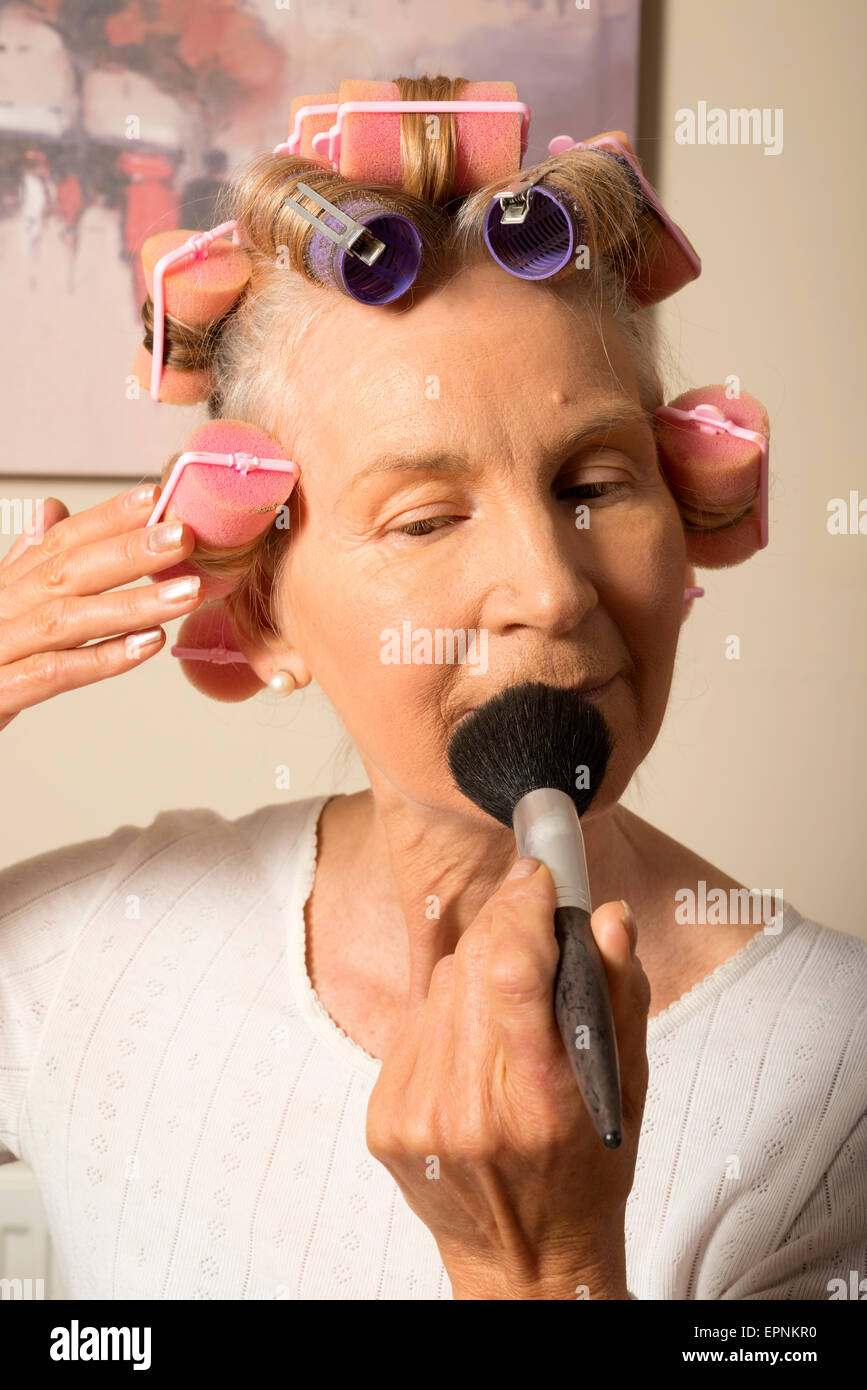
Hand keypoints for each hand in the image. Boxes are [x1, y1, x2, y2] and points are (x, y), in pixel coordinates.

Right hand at [0, 487, 203, 731]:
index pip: (56, 541)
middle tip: (183, 535)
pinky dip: (102, 659)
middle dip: (126, 551)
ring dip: (130, 603)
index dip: (104, 518)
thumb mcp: (1, 609)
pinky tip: (147, 645)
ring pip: (65, 619)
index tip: (154, 498)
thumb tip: (53, 513)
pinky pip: (52, 674)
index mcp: (3, 589)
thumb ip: (26, 565)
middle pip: (64, 571)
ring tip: (186, 592)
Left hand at [366, 858, 650, 1298]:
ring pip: (441, 986)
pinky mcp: (384, 1117)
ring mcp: (418, 1114)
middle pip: (473, 966)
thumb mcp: (627, 1089)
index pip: (513, 973)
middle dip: (506, 922)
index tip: (539, 876)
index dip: (523, 908)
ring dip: (478, 966)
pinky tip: (475, 1035)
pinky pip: (414, 1023)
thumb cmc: (587, 1175)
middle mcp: (469, 1109)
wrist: (523, 1259)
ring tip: (511, 992)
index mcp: (539, 1103)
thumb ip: (620, 994)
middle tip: (532, 907)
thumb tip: (608, 915)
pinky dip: (448, 1011)